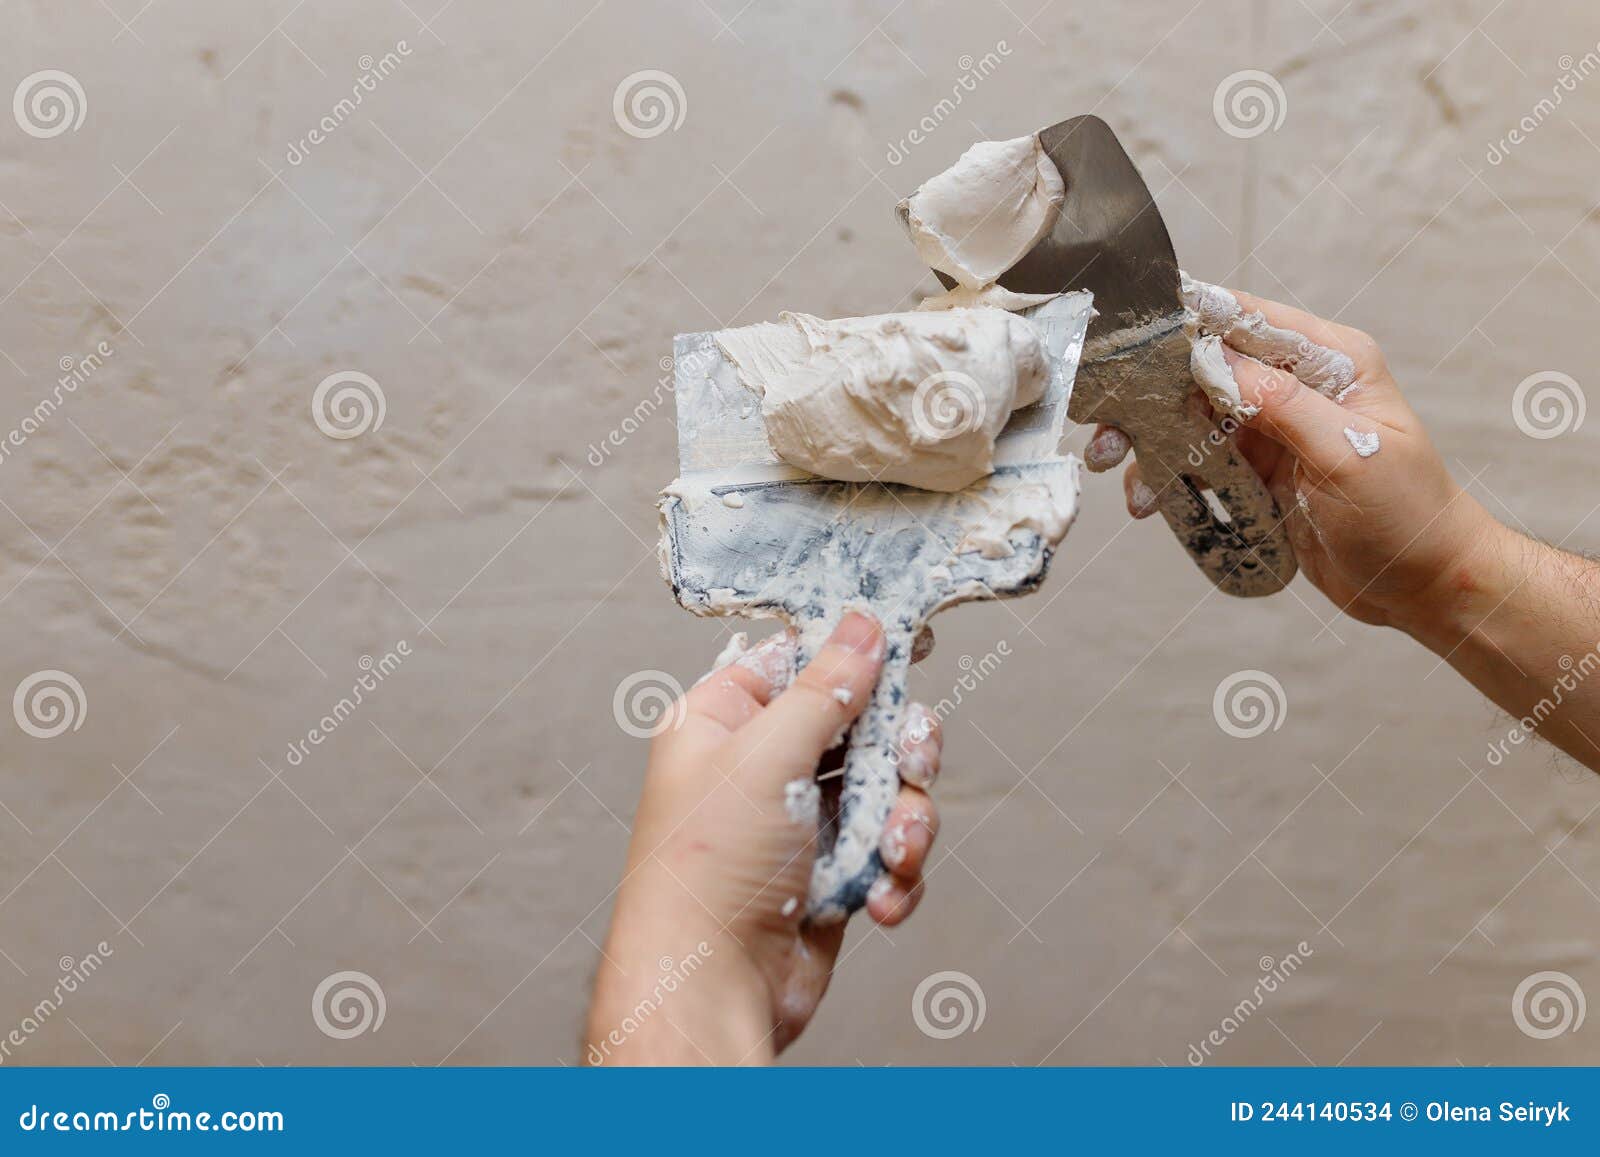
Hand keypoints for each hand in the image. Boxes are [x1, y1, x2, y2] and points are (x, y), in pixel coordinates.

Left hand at [586, 612, 941, 1064]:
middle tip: (909, 766)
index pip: (800, 660)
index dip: (855, 653)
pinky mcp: (830, 874)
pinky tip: (877, 897)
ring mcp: (800, 823)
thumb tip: (861, 627)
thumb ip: (823, 689)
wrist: (710, 987)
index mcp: (724, 721)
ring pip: (888, 791)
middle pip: (863, 723)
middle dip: (899, 752)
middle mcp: (761, 766)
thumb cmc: (706, 873)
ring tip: (892, 854)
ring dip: (904, 822)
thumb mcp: (765, 757)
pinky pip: (889, 852)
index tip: (910, 649)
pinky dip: (894, 874)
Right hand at [1085, 283, 1503, 635]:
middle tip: (1105, 423)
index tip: (1129, 333)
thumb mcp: (1349, 455)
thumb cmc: (1408, 515)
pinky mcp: (1255, 470)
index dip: (1186, 321)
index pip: (1246, 320)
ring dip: (1148, 440)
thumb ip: (1282, 405)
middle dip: (1149, 393)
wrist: (1420, 584)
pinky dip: (1166, 477)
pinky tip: (1148, 501)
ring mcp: (1272, 429)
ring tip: (1113, 467)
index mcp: (1329, 361)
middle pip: (1203, 368)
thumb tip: (1214, 363)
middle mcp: (1294, 386)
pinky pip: (1195, 462)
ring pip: (1188, 416)